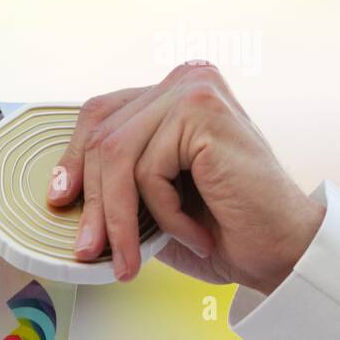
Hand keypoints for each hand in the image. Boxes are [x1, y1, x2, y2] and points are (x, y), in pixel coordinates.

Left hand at [46, 61, 325, 294]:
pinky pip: (148, 170)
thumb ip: (113, 181)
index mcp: (171, 94)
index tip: (59, 199)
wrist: (283, 253)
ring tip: (131, 258)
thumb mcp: (150, 200)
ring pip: (117, 156)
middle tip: (89, 250)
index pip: (100, 115)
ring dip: (119, 218)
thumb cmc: (220, 229)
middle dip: (93, 200)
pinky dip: (163, 214)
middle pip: (103, 135)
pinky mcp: (203, 112)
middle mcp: (184, 80)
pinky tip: (194, 234)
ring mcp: (194, 90)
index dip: (73, 159)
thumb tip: (57, 191)